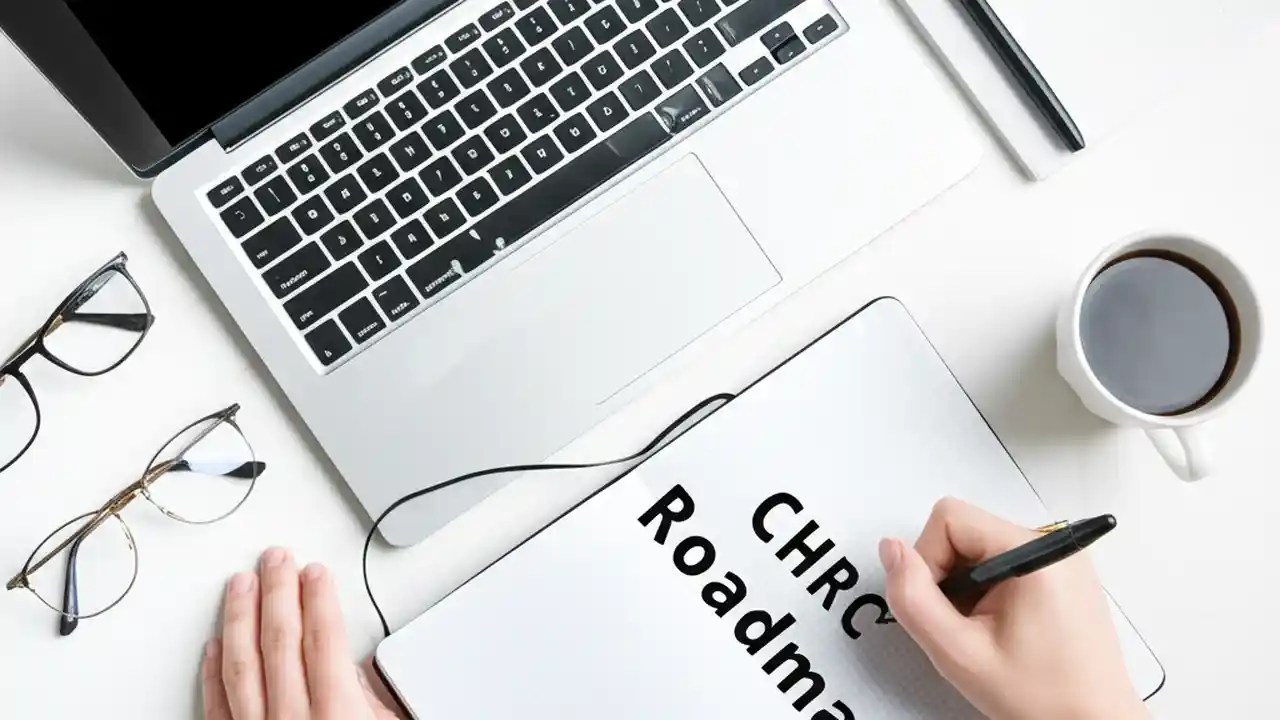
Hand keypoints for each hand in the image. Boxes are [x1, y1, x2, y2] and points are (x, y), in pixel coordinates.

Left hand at [202, 548, 402, 719]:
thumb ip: (374, 697)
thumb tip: (358, 668)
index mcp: (338, 712)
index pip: (324, 639)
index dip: (319, 599)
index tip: (315, 572)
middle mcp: (293, 719)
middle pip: (280, 641)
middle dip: (278, 592)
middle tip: (275, 560)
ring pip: (241, 665)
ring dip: (240, 618)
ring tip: (241, 585)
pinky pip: (217, 706)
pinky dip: (213, 672)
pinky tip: (215, 644)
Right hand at [879, 499, 1146, 719]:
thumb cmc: (1039, 698)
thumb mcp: (958, 653)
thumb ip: (913, 597)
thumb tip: (890, 549)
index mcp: (1035, 552)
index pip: (949, 518)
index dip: (928, 560)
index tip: (942, 610)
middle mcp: (1055, 543)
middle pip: (965, 530)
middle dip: (949, 577)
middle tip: (965, 628)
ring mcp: (1063, 557)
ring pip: (981, 547)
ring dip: (969, 587)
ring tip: (987, 632)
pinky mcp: (1064, 573)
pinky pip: (1006, 561)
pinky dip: (990, 591)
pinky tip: (1004, 628)